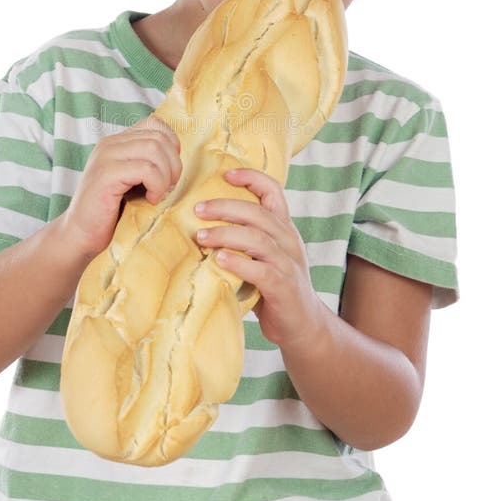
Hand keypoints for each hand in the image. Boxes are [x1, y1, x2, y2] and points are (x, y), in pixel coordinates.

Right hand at [61, 115, 182, 258]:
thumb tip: (179, 157)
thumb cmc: (113, 213)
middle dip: (173, 165)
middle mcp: (110, 144)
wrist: (82, 235)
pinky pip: (146, 169)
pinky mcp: (106, 174)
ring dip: (166, 175)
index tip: (169, 172)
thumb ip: (149, 163)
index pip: (155, 124)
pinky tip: (150, 199)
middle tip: (167, 188)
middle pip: (159, 138)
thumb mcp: (134, 181)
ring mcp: (106, 157)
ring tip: (159, 194)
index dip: (172, 145)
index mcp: (118, 142)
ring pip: (154, 149)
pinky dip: (156, 185)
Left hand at [194, 168, 319, 347]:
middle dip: (225, 207)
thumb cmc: (274, 287)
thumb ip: (246, 240)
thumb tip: (202, 224)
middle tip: (197, 209)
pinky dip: (238, 263)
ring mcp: (287, 263)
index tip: (226, 175)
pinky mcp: (282, 286)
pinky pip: (260, 270)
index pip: (273, 191)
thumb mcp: (265, 256)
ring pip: (256, 238)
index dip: (251, 178)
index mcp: (284, 228)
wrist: (304, 325)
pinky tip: (219, 260)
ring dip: (225, 234)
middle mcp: (288, 240)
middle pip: (257, 213)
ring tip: (200, 237)